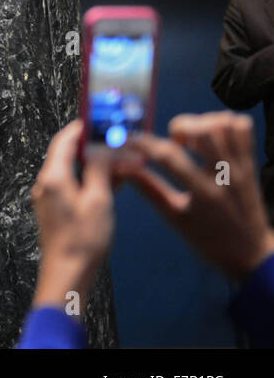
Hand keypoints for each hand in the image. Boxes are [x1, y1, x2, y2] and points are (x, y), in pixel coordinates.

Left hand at [30, 120, 116, 312]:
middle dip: (96, 148)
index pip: (64, 140)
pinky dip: (92, 181)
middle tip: (122, 145)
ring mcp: (49, 197)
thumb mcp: (98, 199)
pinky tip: (115, 183)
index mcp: (53, 176)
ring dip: (98, 166)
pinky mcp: (56, 210)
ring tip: (126, 164)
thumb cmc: (83, 238)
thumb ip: (99, 168)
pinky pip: (74, 186)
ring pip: (75, 171)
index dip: (83, 128)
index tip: (101, 120)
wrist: (67, 274)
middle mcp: (46, 183)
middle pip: (69, 154)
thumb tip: (101, 147)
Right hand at [125, 112, 273, 280]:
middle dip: (180, 127)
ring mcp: (242, 167)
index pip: (169, 156)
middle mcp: (225, 175)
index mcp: (203, 193)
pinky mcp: (251, 163)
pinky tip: (212, 137)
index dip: (144, 143)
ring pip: (225, 124)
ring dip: (202, 123)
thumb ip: (150, 189)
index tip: (130, 140)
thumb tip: (124, 168)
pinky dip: (224, 124)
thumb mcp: (174, 217)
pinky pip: (243, 128)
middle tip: (174, 142)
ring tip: (193, 139)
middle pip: (203, 130)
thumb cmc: (208, 240)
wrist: (252, 254)